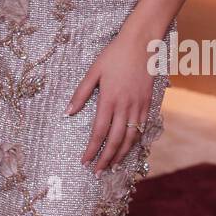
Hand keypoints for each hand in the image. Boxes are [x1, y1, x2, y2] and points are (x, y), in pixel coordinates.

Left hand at [67, 30, 153, 172]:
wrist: (141, 43)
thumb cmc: (114, 55)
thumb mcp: (93, 72)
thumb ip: (80, 93)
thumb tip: (67, 112)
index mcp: (108, 99)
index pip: (99, 132)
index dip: (91, 149)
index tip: (84, 161)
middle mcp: (125, 106)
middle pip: (115, 140)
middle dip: (105, 158)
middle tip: (97, 172)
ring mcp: (138, 106)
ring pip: (130, 138)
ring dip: (121, 154)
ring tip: (111, 166)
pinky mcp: (148, 103)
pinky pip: (141, 128)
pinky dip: (134, 142)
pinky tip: (128, 148)